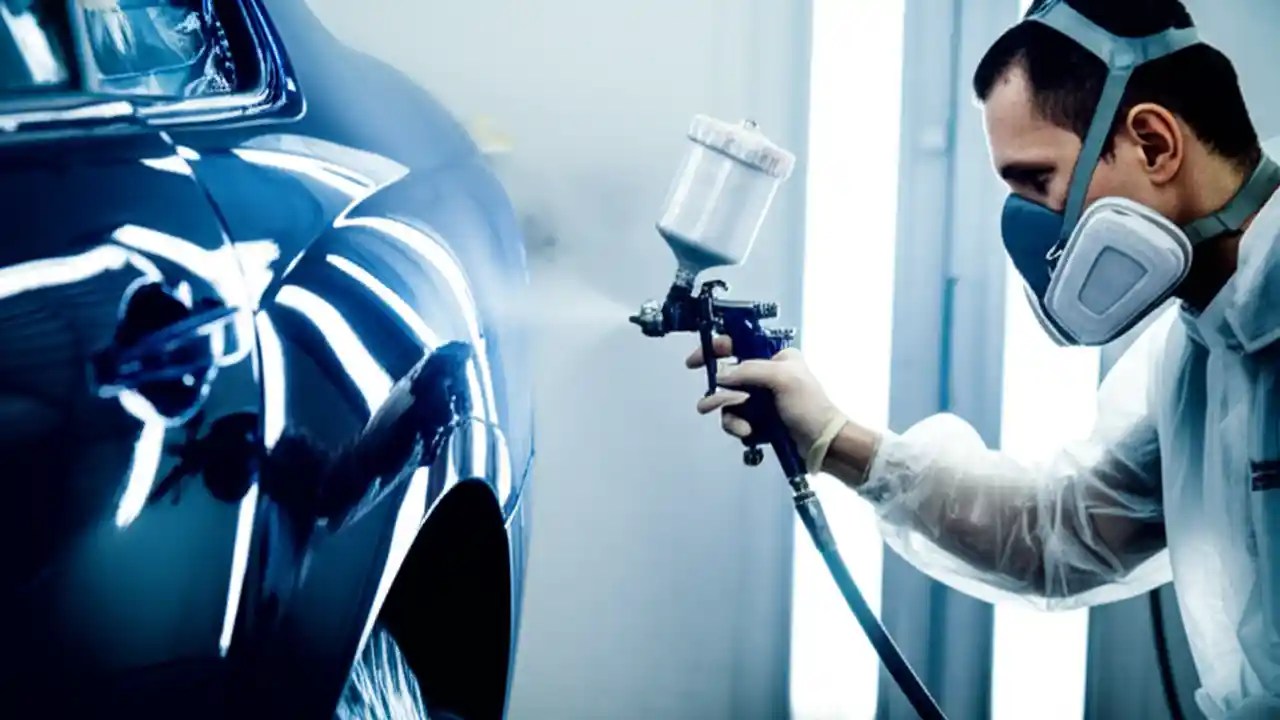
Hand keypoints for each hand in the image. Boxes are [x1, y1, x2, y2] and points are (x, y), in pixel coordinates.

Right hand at [686, 336, 844, 452]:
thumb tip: (720, 376)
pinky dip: (738, 427)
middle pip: (726, 378)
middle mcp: (765, 375)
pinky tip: (750, 433)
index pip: (738, 346)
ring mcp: (760, 399)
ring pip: (727, 403)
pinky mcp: (757, 420)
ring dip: (730, 415)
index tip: (695, 362)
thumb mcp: (784, 379)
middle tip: (713, 406)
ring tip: (743, 426)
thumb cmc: (809, 406)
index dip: (715, 350)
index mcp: (775, 357)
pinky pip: (734, 419)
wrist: (823, 444)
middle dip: (721, 394)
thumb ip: (750, 371)